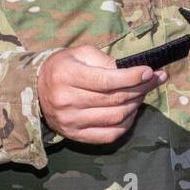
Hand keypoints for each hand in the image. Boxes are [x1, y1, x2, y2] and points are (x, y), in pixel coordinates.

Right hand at [38, 45, 164, 144]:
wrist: (36, 89)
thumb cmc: (64, 66)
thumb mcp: (80, 53)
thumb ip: (106, 60)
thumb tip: (134, 72)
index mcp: (66, 75)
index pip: (106, 81)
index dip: (132, 78)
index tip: (149, 72)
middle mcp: (66, 101)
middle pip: (115, 99)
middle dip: (140, 88)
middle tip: (153, 80)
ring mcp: (70, 121)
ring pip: (116, 117)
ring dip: (136, 105)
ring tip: (142, 93)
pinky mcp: (75, 135)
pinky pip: (110, 135)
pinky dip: (126, 123)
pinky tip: (131, 111)